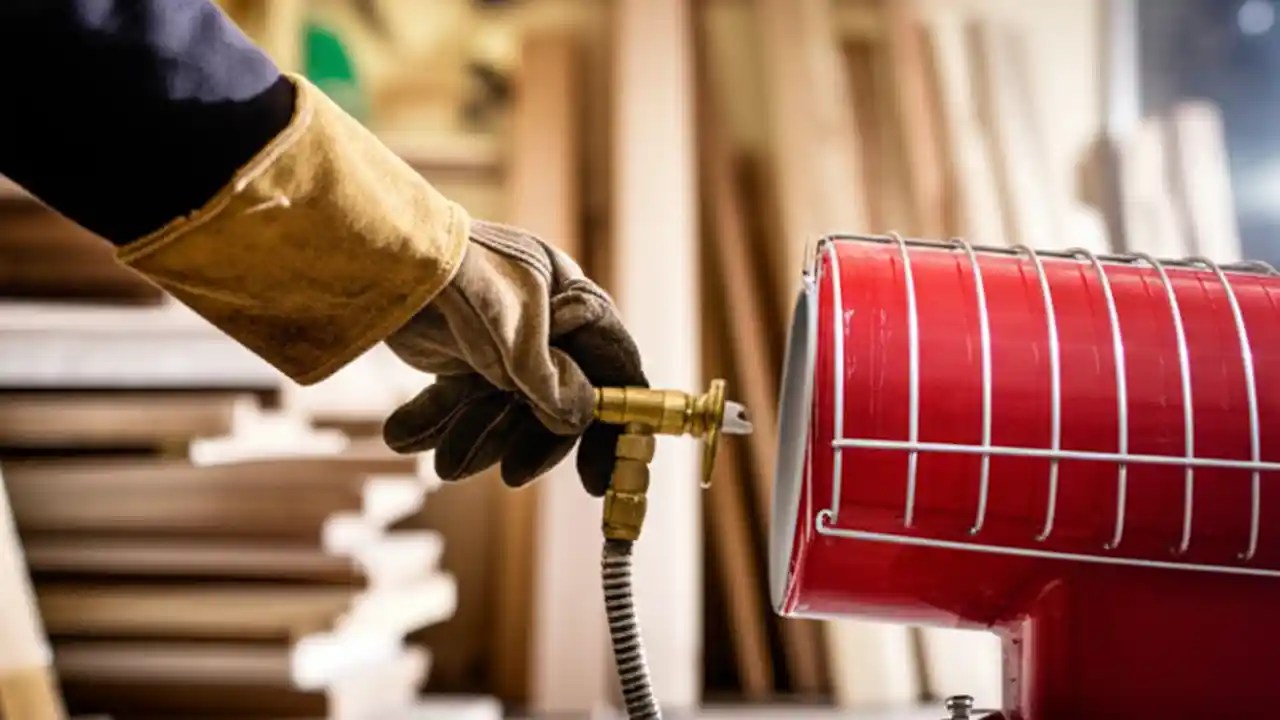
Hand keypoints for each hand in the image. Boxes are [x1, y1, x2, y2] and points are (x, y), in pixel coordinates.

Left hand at [381, 220, 647, 495]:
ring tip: (445, 463)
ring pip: (504, 404)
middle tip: (512, 476)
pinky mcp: (458, 348)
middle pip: (557, 396)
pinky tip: (403, 436)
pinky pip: (461, 397)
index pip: (612, 368)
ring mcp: (500, 334)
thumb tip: (579, 418)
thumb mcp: (516, 335)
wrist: (374, 256)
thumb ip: (551, 381)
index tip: (598, 479)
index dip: (613, 424)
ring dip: (476, 436)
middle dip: (527, 438)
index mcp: (572, 298)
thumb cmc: (458, 281)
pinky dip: (439, 419)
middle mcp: (543, 317)